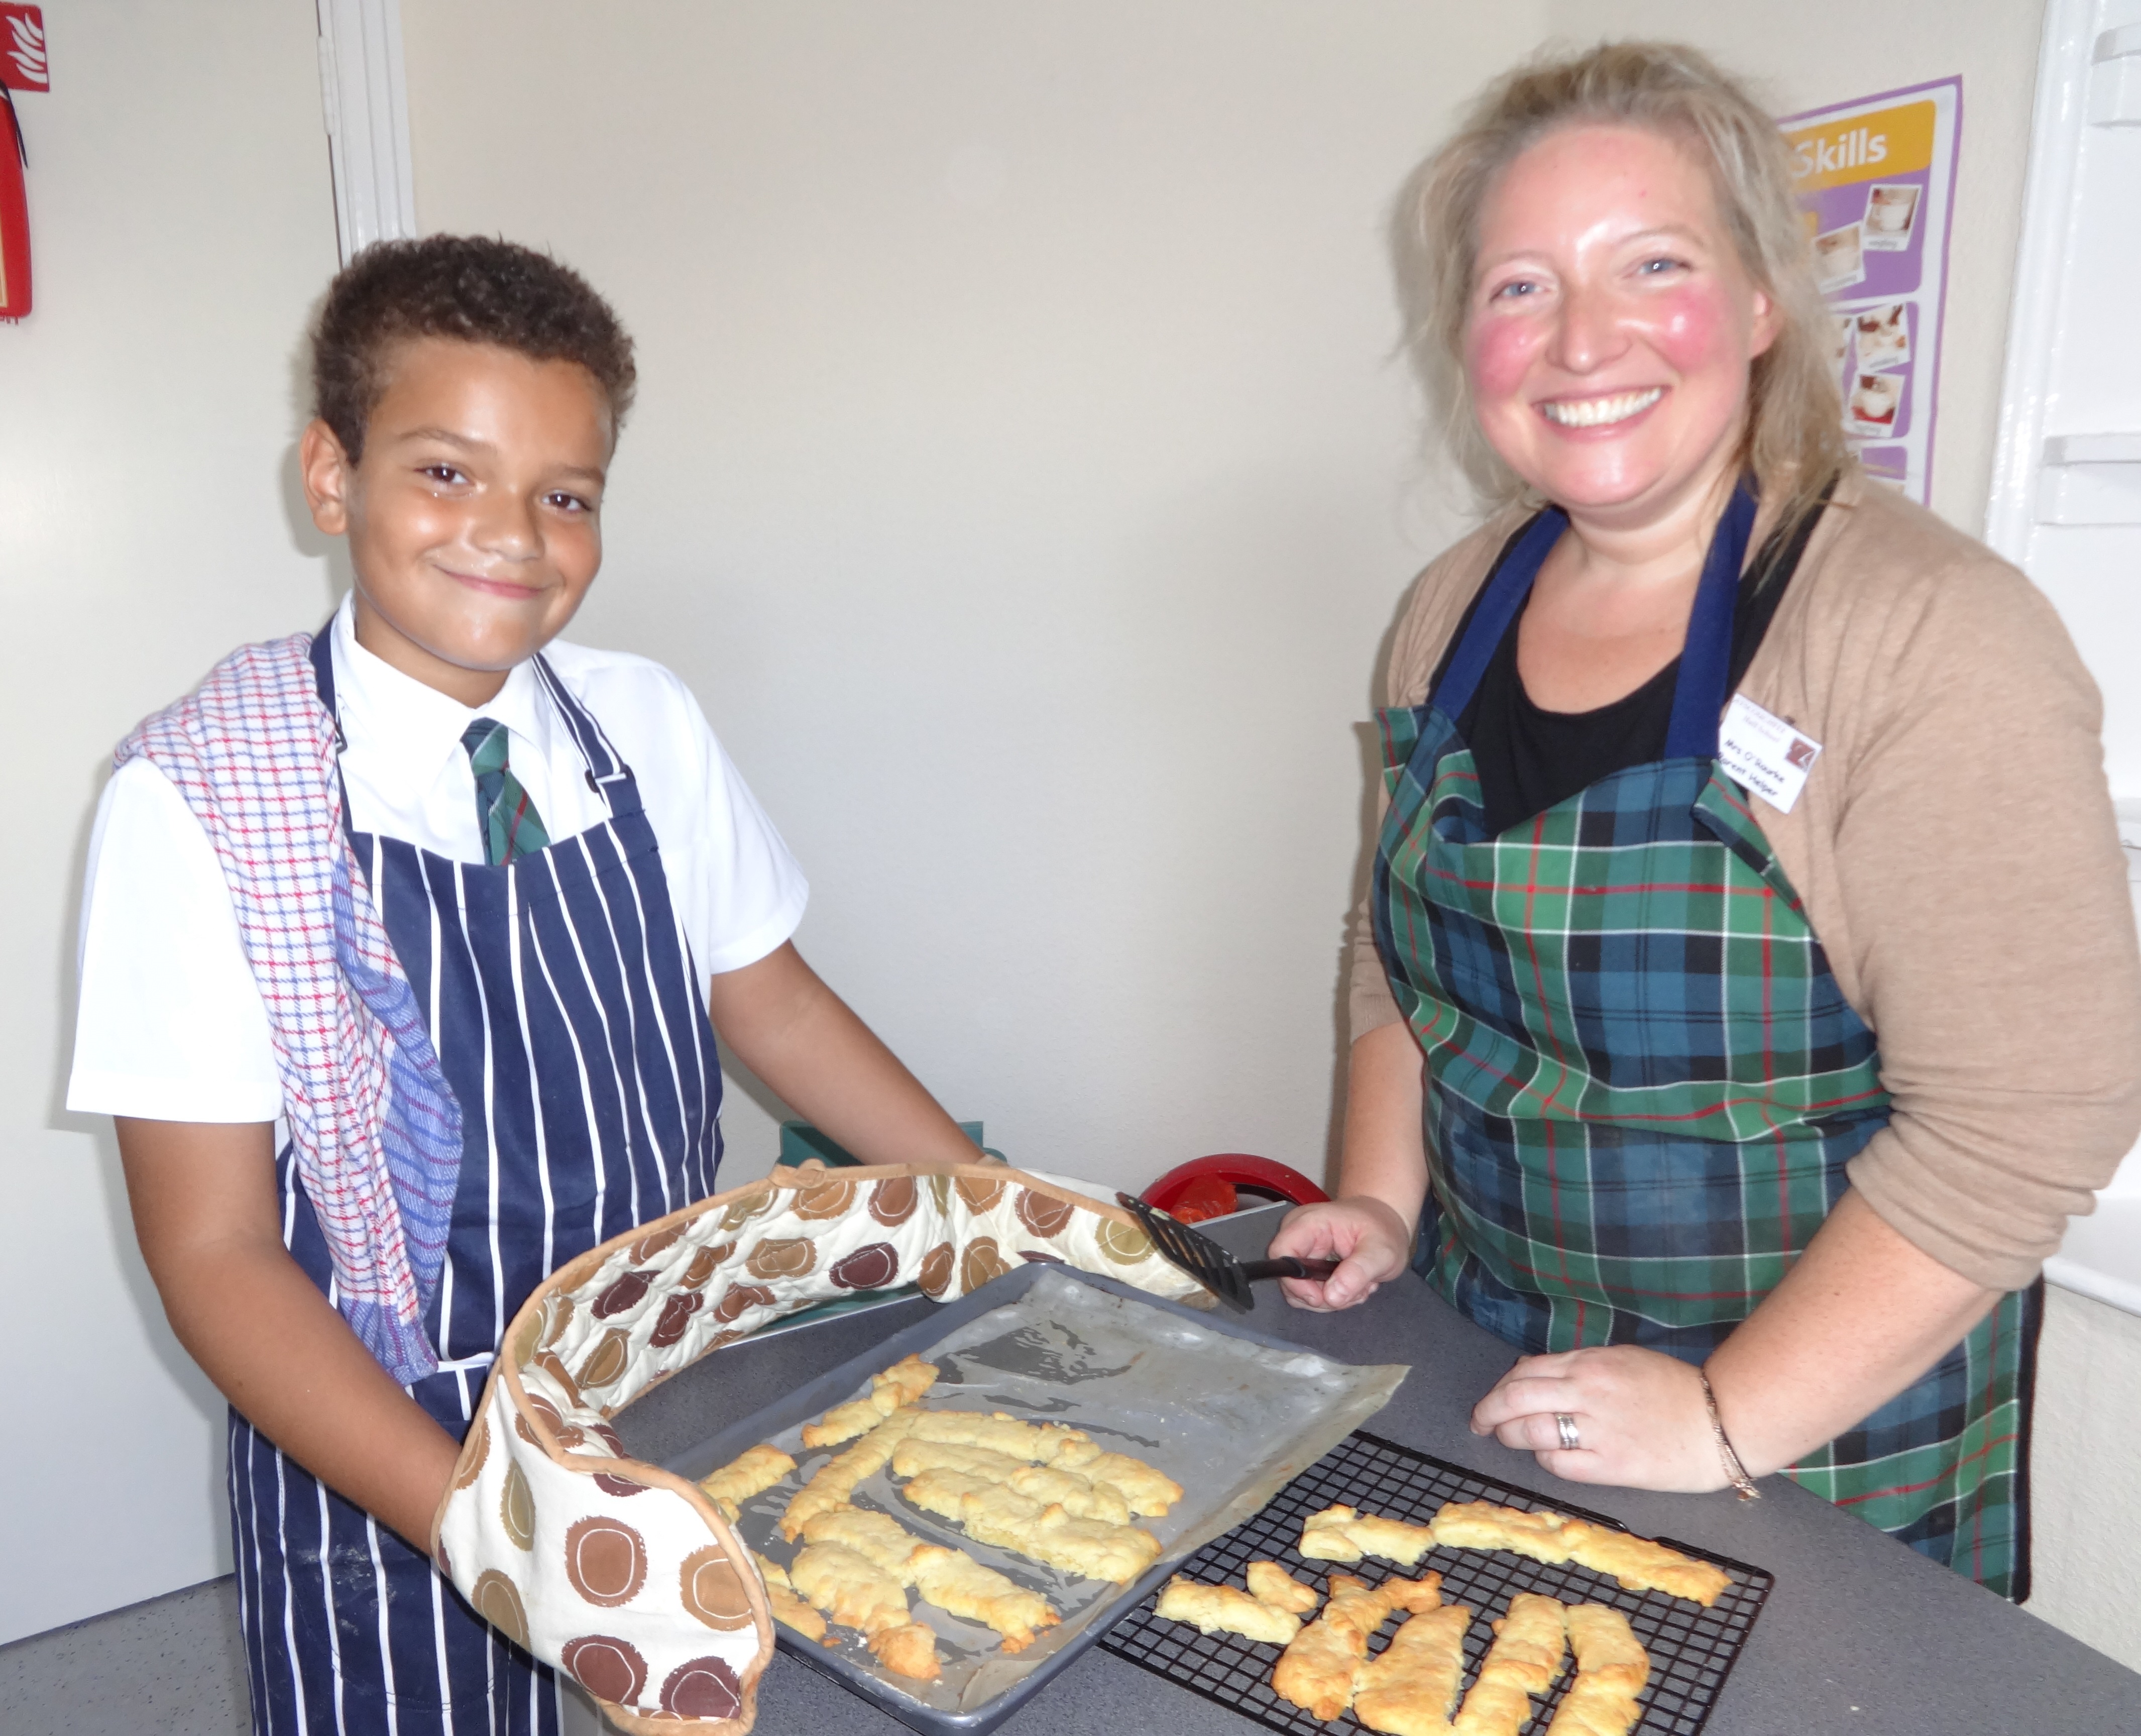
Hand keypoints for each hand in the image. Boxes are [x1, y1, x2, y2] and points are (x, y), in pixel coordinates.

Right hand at [1266, 1196, 1413, 1310]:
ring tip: (1358, 1288)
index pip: (1281, 1253)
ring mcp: (1300, 1251)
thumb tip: (1331, 1297)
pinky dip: (1330, 1297)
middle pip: (1288, 1279)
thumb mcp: (1381, 1251)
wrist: (1385, 1222)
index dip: (1295, 1282)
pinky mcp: (1306, 1265)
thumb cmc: (1383, 1229)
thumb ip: (1358, 1271)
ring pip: (1298, 1292)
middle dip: (1321, 1296)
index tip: (1322, 1298)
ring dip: (1330, 1299)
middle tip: (1355, 1292)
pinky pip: (1307, 1292)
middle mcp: (1297, 1235)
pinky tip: (1351, 1286)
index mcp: (1309, 1222)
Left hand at [1469, 1345, 1723, 1492]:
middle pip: (1516, 1398)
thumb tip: (1537, 1376)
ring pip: (1530, 1431)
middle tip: (1480, 1423)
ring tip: (1508, 1440)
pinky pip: (1559, 1463)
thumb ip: (1580, 1367)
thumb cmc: (1675, 1390)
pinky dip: (1544, 1459)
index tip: (1493, 1398)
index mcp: (1591, 1363)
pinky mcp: (1612, 1464)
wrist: (1722, 1421)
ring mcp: (1598, 1429)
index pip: (1526, 1371)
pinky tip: (1547, 1457)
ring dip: (1510, 1436)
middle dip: (1489, 1411)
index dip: (1501, 1386)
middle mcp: (1588, 1391)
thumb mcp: (1624, 1361)